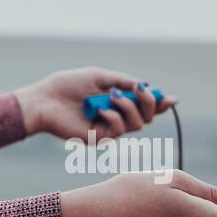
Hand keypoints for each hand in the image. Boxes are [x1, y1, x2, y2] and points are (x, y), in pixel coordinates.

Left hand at [14, 66, 177, 140]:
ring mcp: (107, 130)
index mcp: (116, 102)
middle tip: (141, 91)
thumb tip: (145, 85)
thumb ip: (122, 81)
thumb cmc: (67, 86)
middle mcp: (115, 117)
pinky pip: (118, 130)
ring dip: (129, 107)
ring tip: (111, 96)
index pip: (144, 106)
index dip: (159, 103)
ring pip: (137, 124)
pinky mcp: (98, 140)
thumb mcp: (99, 76)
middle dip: (150, 103)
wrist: (45, 100)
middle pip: (147, 117)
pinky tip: (99, 110)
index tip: (171, 98)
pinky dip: (113, 116)